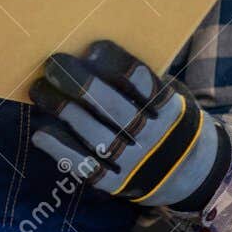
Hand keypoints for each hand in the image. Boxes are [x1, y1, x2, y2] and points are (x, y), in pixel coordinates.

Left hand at [28, 39, 231, 211]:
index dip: (114, 62)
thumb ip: (138, 81)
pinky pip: (87, 167)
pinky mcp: (119, 183)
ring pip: (96, 135)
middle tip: (53, 64)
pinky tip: (40, 133)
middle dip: (80, 83)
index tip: (91, 48)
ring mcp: (137, 162)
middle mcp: (154, 135)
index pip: (141, 81)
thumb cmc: (165, 118)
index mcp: (169, 106)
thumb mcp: (168, 95)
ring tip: (38, 89)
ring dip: (63, 110)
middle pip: (114, 107)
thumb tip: (86, 53)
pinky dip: (62, 149)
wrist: (193, 172)